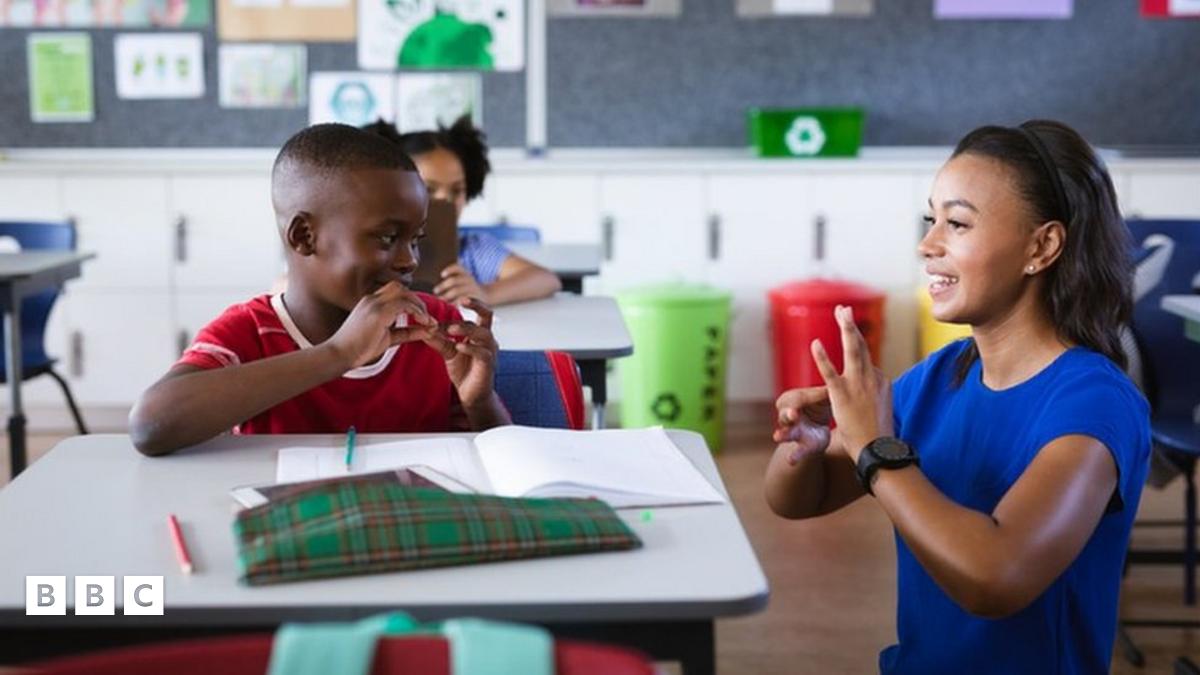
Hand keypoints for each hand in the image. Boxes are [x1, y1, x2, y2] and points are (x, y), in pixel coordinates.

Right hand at [327, 282, 437, 368]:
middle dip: (417, 300)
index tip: (424, 318)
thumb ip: (407, 332)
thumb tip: (427, 330)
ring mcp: (373, 304)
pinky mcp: (377, 312)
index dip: (412, 302)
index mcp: (371, 303)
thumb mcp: (388, 338)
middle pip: (400, 288)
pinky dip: (417, 311)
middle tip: (427, 318)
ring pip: (403, 292)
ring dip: (418, 304)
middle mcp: (372, 299)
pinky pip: (403, 304)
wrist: (339, 355)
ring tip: (426, 320)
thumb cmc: (359, 349)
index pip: (395, 293)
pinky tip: (423, 323)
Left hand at [423, 297, 497, 407]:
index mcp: (480, 333)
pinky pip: (483, 353)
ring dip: (466, 329)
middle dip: (476, 305)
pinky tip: (458, 346)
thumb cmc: (463, 371)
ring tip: (450, 329)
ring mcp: (490, 351)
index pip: (480, 311)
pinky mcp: (489, 365)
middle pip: (488, 315)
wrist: (471, 395)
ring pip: (484, 333)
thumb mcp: (448, 352)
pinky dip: (470, 348)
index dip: (467, 305)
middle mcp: (488, 339)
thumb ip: (439, 340)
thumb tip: (423, 327)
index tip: (452, 302)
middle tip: (462, 300)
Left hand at [434, 263, 488, 305]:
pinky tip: (452, 305)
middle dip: (443, 285)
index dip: (450, 270)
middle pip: (455, 280)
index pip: (458, 268)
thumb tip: (437, 288)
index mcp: (467, 275)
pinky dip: (457, 302)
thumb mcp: (464, 281)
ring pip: (458, 290)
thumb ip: (455, 278)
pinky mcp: (477, 299)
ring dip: (448, 295)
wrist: (488, 296)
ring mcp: (474, 290)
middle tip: (435, 291)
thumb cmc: (471, 290)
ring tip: (441, 300)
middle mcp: (470, 281)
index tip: (442, 275)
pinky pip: (464, 300)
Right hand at [772, 386, 832, 463]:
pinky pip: (796, 451)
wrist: (820, 427)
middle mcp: (788, 415)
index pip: (798, 397)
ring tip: (777, 437)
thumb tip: (836, 380)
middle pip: (785, 413)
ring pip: (786, 432)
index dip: (808, 397)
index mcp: (792, 399)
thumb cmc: (819, 406)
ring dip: (783, 434)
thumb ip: (826, 392)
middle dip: (789, 414)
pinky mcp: (802, 445)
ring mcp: (793, 431)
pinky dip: (794, 456)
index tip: (821, 394)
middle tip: (793, 414)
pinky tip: (791, 461)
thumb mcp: (824, 397)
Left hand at [810, 305, 893, 462]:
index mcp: (882, 381)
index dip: (857, 346)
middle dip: (851, 326)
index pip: (867, 360)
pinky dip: (822, 357)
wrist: (878, 450)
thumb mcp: (881, 409)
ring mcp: (859, 385)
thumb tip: (876, 389)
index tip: (848, 330)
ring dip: (846, 329)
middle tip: (844, 309)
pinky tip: (815, 343)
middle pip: (862, 346)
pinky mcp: (842, 395)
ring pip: (852, 351)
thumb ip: (877, 395)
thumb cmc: (878, 435)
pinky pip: (830, 372)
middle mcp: (873, 378)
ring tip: (840, 312)